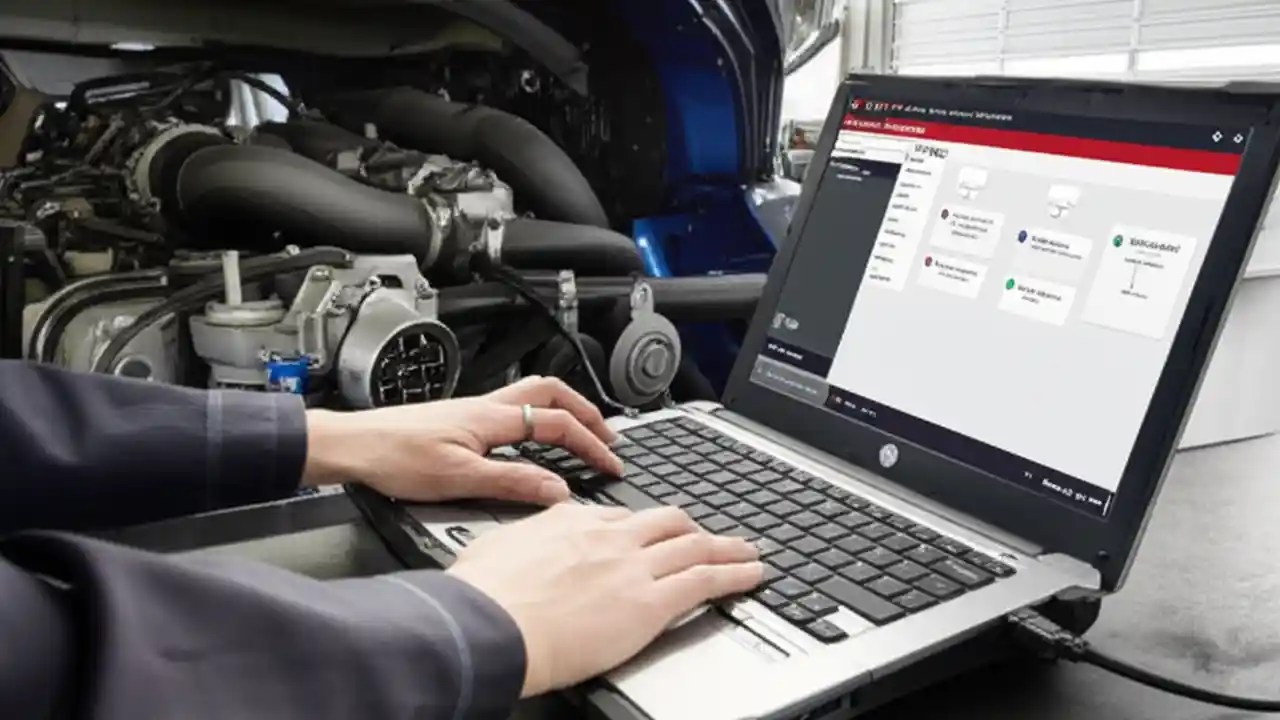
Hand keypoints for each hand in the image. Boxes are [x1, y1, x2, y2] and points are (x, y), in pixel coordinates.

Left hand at [301, 376, 622, 504]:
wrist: (351, 447)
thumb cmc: (394, 458)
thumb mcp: (459, 479)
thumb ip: (513, 482)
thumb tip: (558, 490)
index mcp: (492, 418)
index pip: (557, 423)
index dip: (591, 443)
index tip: (611, 464)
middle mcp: (486, 407)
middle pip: (550, 393)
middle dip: (585, 412)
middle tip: (607, 436)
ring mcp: (472, 412)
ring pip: (530, 397)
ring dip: (562, 411)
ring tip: (579, 434)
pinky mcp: (459, 423)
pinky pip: (511, 412)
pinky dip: (536, 421)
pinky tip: (532, 442)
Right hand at [447, 503, 763, 697]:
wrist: (491, 623)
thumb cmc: (482, 596)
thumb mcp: (492, 550)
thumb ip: (517, 543)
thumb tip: (510, 547)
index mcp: (570, 521)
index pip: (618, 518)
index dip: (639, 527)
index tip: (647, 533)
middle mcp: (608, 536)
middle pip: (664, 522)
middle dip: (688, 529)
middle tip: (704, 536)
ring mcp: (633, 565)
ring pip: (694, 545)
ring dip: (725, 547)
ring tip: (746, 551)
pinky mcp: (650, 601)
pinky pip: (705, 579)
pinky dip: (734, 574)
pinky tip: (751, 574)